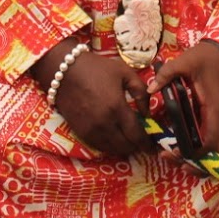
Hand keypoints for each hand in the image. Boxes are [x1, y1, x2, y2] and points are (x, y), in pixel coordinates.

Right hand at [32, 42, 152, 156]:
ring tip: (130, 141)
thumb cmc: (97, 68)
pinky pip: (99, 146)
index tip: (154, 147)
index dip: (147, 144)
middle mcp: (104, 123)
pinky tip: (115, 138)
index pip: (137, 134)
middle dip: (137, 146)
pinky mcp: (81, 132)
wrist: (64, 71)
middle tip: (143, 143)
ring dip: (124, 148)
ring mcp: (91, 130)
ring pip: (113, 149)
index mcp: (117, 108)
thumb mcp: (125, 73)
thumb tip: (147, 112)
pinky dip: (110, 146)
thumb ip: (141, 92)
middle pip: (126, 146)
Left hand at [150, 43, 218, 156]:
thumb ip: (166, 73)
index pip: (209, 140)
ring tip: (175, 157)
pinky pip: (214, 144)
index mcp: (214, 108)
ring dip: (201, 161)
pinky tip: (182, 148)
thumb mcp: (185, 61)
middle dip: (200, 165)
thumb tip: (149, 89)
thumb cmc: (204, 58)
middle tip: (176, 161)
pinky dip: (202, 152)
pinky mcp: (217, 121)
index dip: (193, 151)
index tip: (173, 151)